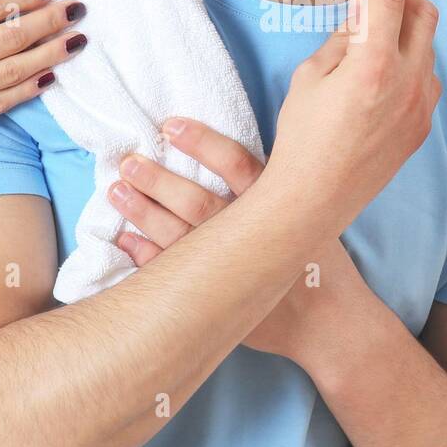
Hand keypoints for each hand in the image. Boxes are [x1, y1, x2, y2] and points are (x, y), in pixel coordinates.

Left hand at [108, 117, 357, 364]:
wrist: (328, 321)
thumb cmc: (320, 262)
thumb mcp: (314, 213)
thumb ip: (282, 185)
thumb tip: (238, 152)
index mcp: (278, 206)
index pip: (235, 164)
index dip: (201, 142)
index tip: (168, 125)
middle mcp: (252, 234)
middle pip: (197, 202)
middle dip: (158, 181)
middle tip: (128, 162)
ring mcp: (232, 269)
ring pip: (179, 236)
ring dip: (144, 213)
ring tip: (117, 192)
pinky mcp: (218, 298)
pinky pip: (172, 275)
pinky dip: (145, 257)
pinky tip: (124, 240)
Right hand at [263, 0, 441, 233]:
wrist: (315, 198)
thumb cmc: (302, 138)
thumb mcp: (309, 76)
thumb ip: (341, 39)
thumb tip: (360, 19)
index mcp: (374, 63)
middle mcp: (408, 80)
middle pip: (425, 12)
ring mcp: (421, 105)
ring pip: (430, 46)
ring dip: (410, 26)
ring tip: (380, 28)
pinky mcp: (423, 126)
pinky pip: (429, 78)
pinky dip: (414, 60)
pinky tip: (390, 67)